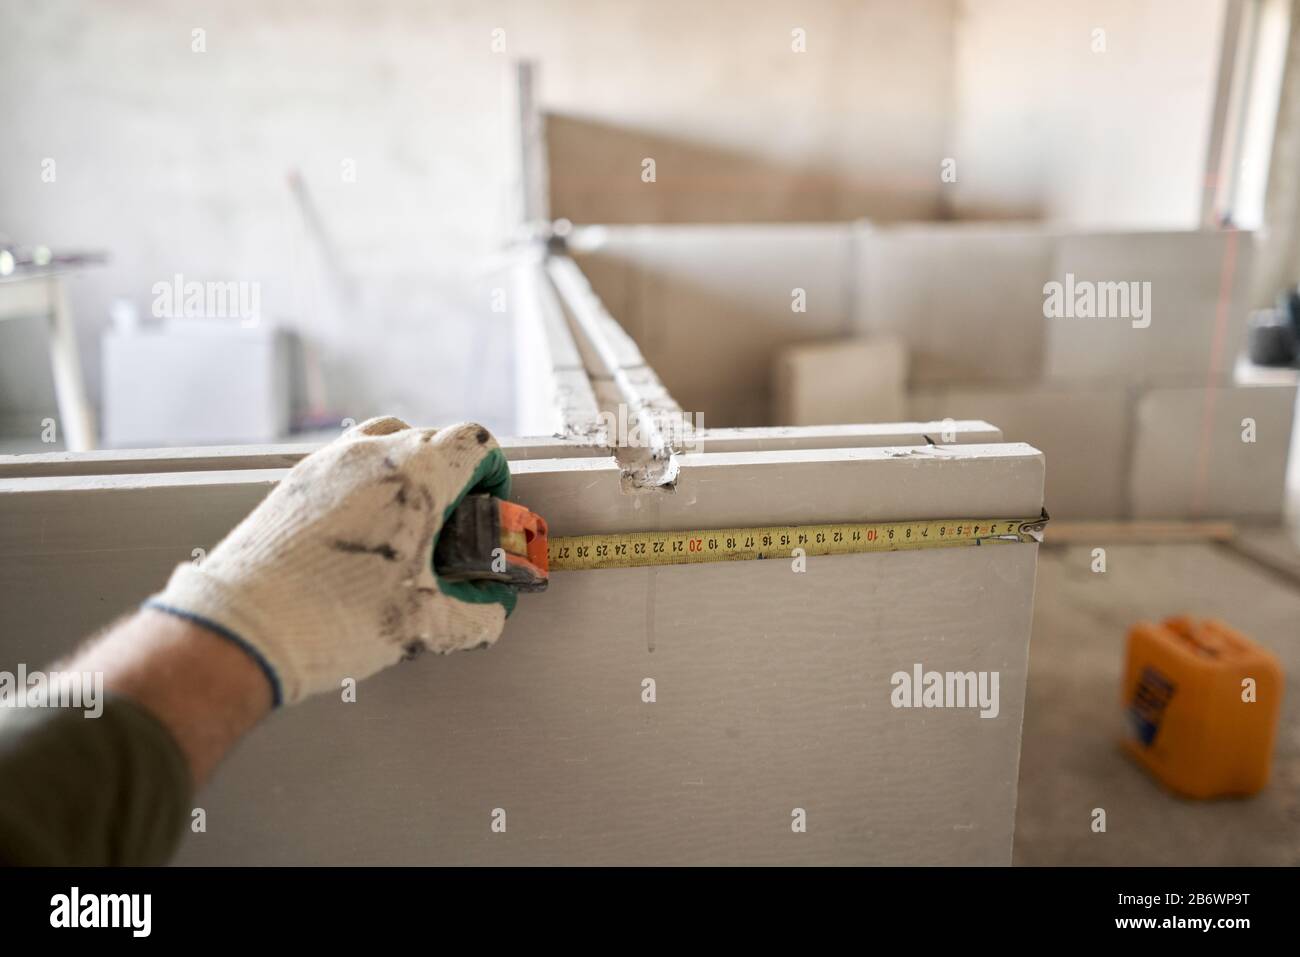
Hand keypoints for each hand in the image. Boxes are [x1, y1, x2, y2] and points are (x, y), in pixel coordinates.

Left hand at [146, 417, 515, 705]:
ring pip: (388, 442)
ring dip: (410, 472)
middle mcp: (374, 454)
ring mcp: (330, 462)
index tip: (491, 505)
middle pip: (434, 441)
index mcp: (418, 475)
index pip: (476, 444)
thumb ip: (477, 616)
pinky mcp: (297, 479)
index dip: (493, 474)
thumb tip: (491, 612)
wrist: (244, 628)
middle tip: (456, 527)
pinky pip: (348, 463)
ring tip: (409, 522)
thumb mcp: (426, 626)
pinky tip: (366, 534)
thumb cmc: (332, 619)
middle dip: (456, 479)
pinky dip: (369, 484)